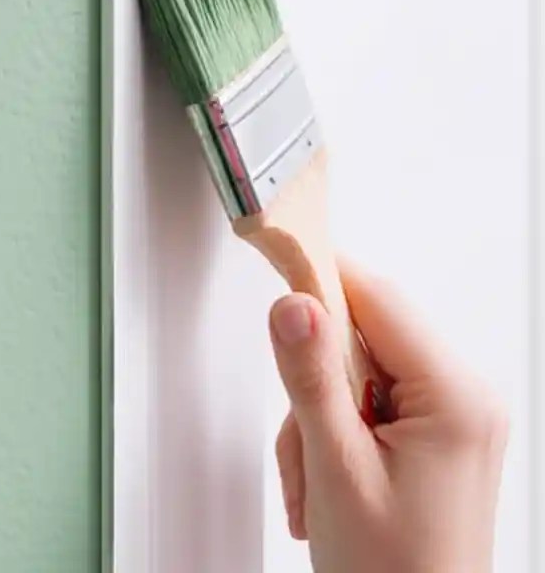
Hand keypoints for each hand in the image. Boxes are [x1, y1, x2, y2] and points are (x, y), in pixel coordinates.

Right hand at [270, 258, 506, 572]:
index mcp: (456, 398)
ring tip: (317, 483)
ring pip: (358, 375)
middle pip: (365, 337)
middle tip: (304, 441)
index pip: (378, 299)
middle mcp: (466, 401)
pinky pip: (371, 406)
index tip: (276, 259)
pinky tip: (329, 483)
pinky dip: (334, 437)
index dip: (321, 280)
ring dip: (318, 421)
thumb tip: (295, 305)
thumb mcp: (337, 470)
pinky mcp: (436, 441)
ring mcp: (454, 422)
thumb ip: (311, 379)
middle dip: (315, 383)